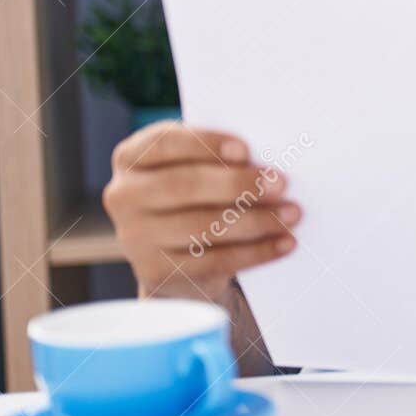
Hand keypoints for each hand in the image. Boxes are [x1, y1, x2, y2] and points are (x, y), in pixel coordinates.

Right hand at [101, 122, 300, 304]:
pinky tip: (285, 242)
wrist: (177, 262)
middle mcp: (124, 195)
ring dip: (256, 220)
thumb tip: (266, 163)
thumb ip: (218, 160)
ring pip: (202, 226)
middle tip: (281, 184)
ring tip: (292, 214)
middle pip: (184, 185)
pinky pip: (213, 261)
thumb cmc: (196, 198)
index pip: (164, 143)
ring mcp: (135, 237)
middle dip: (238, 184)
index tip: (246, 150)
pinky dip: (256, 252)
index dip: (206, 144)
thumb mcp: (197, 171)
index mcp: (132, 158)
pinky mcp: (156, 272)